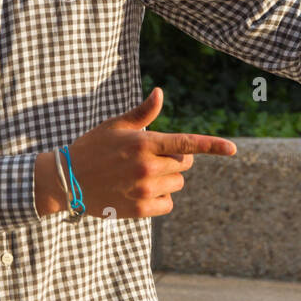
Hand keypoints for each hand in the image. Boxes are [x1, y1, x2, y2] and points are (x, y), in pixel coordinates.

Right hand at [37, 88, 236, 217]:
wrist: (67, 180)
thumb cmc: (92, 147)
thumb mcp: (115, 126)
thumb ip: (143, 113)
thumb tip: (160, 92)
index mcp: (144, 143)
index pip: (186, 143)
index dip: (213, 146)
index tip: (233, 149)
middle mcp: (148, 166)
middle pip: (184, 164)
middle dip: (173, 159)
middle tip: (149, 158)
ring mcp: (144, 189)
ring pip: (176, 184)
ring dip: (166, 179)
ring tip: (139, 175)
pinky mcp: (140, 209)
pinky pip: (167, 204)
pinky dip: (160, 199)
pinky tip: (140, 192)